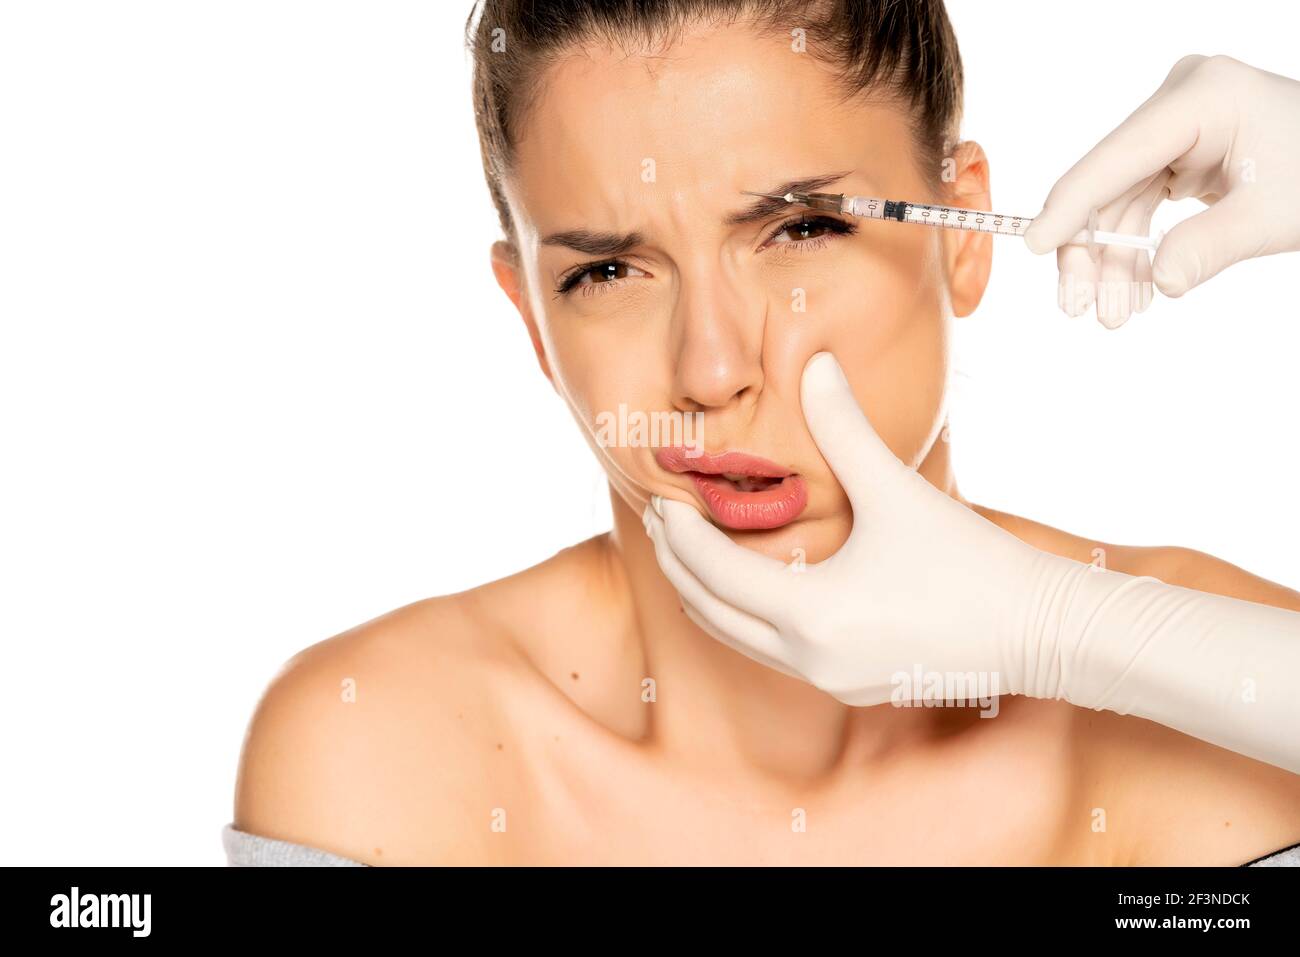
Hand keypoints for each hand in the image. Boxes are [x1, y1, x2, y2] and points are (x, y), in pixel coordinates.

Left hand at [641, 351, 1070, 705]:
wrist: (1043, 631)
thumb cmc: (972, 563)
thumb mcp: (897, 492)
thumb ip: (846, 429)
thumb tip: (817, 362)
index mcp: (811, 616)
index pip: (714, 576)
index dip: (680, 537)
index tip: (663, 500)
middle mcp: (811, 660)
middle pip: (713, 614)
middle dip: (680, 568)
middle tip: (663, 523)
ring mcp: (832, 680)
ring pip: (740, 641)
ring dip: (711, 596)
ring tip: (695, 551)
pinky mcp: (853, 685)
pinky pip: (775, 654)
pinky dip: (749, 618)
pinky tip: (757, 584)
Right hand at [1023, 54, 1299, 327]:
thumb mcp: (1273, 214)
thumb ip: (1209, 247)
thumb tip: (1159, 283)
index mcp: (1200, 98)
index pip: (1115, 158)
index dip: (1070, 207)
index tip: (1034, 247)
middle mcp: (1179, 104)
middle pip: (1108, 185)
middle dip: (1092, 252)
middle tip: (1081, 308)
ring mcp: (1178, 127)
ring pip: (1118, 202)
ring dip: (1111, 262)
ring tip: (1113, 313)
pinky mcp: (1183, 151)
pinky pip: (1141, 203)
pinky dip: (1136, 249)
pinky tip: (1134, 289)